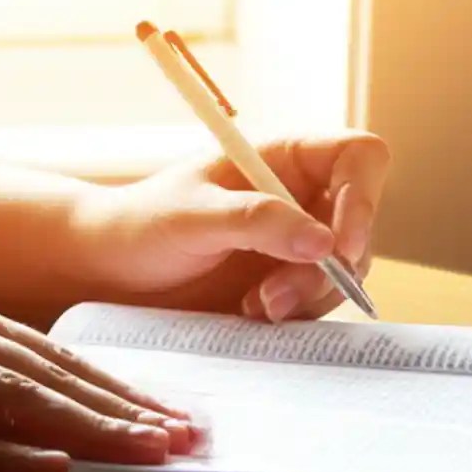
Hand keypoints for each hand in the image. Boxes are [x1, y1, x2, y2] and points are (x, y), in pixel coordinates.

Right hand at [0, 292, 202, 471]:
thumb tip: (33, 412)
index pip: (52, 353)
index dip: (115, 385)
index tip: (164, 409)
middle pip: (50, 373)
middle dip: (124, 407)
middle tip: (182, 434)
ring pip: (17, 400)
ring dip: (89, 428)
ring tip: (147, 450)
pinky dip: (5, 459)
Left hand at [66, 132, 389, 320]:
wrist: (108, 272)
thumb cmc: (141, 226)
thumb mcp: (193, 217)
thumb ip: (256, 222)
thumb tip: (323, 243)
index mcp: (284, 157)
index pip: (359, 158)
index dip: (363, 198)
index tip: (337, 245)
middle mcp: (299, 196)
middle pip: (358, 225)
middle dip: (328, 267)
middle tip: (277, 294)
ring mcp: (295, 242)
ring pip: (343, 271)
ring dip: (308, 295)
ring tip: (255, 306)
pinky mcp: (283, 282)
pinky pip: (318, 301)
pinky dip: (294, 313)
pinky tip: (250, 313)